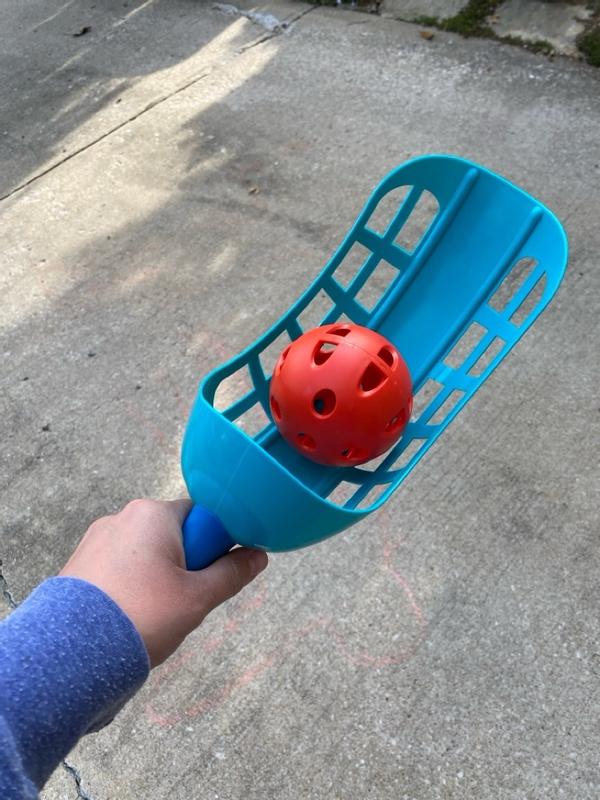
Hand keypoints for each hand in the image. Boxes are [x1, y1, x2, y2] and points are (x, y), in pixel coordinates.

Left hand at [59, 498, 267, 666]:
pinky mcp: (79, 564)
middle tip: (181, 602)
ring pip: (147, 555)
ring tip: (150, 616)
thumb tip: (258, 557)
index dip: (213, 547)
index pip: (201, 517)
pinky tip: (128, 617)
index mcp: (153, 514)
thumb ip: (232, 574)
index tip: (209, 577)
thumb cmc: (141, 617)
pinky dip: (131, 588)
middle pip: (174, 536)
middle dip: (184, 567)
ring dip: (158, 579)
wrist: (71, 656)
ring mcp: (96, 540)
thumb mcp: (198, 598)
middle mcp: (122, 517)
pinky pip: (120, 569)